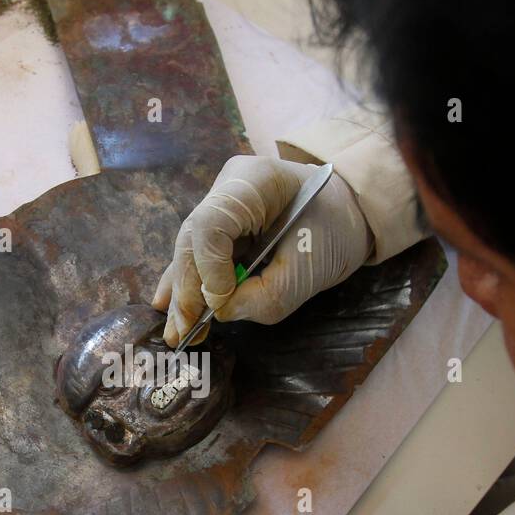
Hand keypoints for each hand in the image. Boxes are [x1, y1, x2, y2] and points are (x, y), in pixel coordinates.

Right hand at [152, 155, 372, 345]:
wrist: (351, 210)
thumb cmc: (337, 230)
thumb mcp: (313, 268)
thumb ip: (268, 295)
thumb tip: (222, 312)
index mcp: (253, 181)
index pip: (210, 224)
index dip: (208, 268)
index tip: (220, 303)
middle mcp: (227, 187)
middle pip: (192, 240)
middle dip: (187, 290)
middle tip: (185, 332)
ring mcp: (220, 204)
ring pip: (188, 250)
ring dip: (183, 294)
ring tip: (176, 333)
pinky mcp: (221, 226)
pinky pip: (197, 255)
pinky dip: (186, 283)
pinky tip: (163, 306)